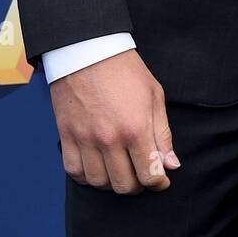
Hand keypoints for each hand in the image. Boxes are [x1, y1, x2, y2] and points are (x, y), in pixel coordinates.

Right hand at [49, 49, 178, 193]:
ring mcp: (85, 140)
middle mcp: (110, 139)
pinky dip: (87, 177)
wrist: (88, 51)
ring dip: (112, 183)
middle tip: (141, 175)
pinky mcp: (66, 137)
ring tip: (120, 171)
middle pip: (125, 185)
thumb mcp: (154, 95)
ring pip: (99, 183)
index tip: (161, 181)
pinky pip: (74, 172)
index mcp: (136, 128)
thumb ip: (162, 133)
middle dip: (138, 185)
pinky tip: (97, 167)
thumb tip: (171, 165)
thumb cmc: (126, 71)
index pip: (150, 174)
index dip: (159, 183)